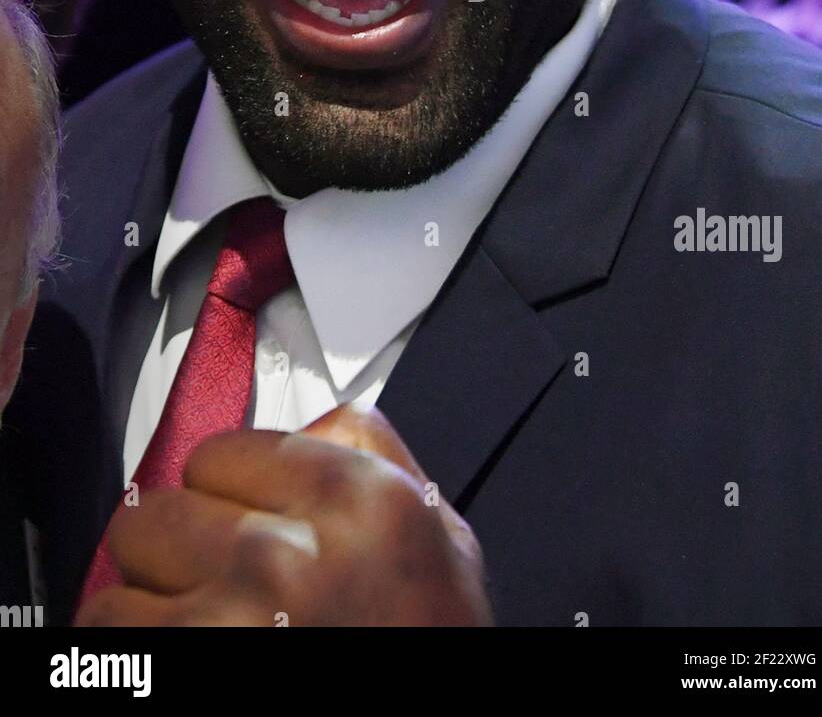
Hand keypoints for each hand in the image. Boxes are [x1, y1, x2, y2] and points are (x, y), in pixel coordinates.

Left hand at [75, 405, 492, 626]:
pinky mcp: (187, 669)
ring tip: (192, 618)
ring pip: (123, 570)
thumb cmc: (432, 638)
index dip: (224, 491)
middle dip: (178, 541)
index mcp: (357, 501)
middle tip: (211, 575)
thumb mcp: (442, 535)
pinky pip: (109, 633)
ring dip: (147, 597)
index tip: (239, 518)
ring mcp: (230, 623)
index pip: (217, 454)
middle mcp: (288, 555)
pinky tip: (176, 648)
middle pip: (159, 509)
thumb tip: (306, 424)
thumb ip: (372, 458)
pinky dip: (129, 643)